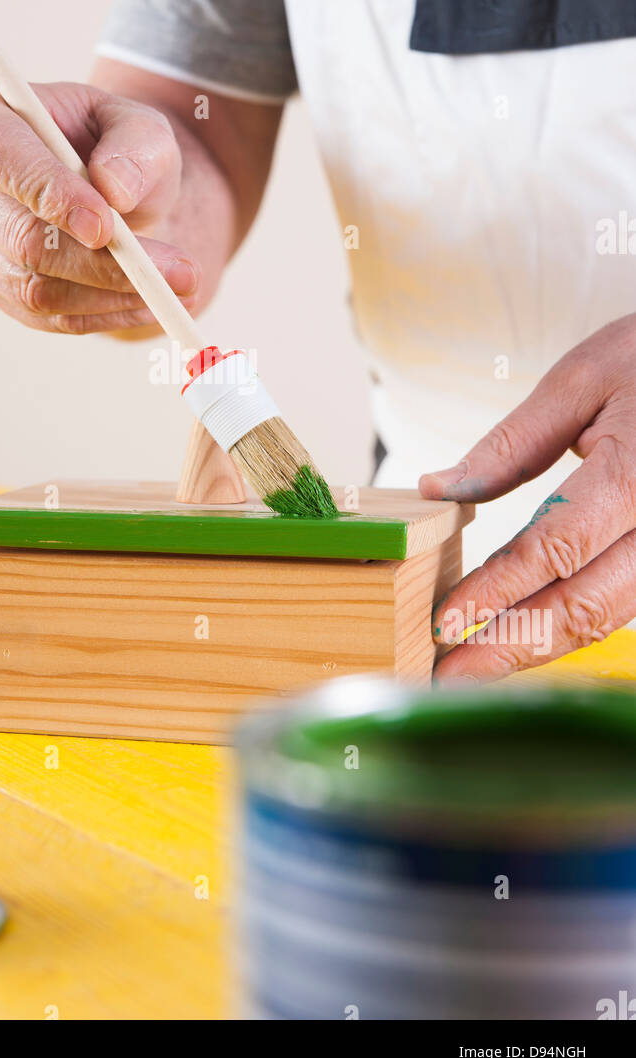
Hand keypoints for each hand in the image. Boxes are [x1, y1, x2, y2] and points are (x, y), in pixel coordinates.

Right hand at [0, 81, 204, 334]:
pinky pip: (46, 317)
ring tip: (176, 288)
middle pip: (20, 238)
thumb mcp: (141, 126)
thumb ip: (136, 144)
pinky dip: (102, 316)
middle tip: (175, 272)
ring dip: (109, 296)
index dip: (49, 195)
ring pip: (33, 289)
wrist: (110, 183)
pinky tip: (149, 304)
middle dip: (99, 263)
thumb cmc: (118, 145)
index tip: (106, 228)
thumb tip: (114, 190)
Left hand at [420, 315, 635, 680]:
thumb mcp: (583, 379)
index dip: (497, 592)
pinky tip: (528, 640)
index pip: (555, 550)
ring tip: (477, 669)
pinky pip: (628, 606)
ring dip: (541, 647)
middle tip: (448, 678)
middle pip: (586, 604)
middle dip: (512, 645)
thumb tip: (439, 488)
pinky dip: (575, 628)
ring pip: (610, 618)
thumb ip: (512, 443)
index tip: (445, 624)